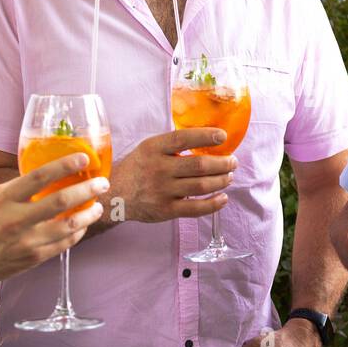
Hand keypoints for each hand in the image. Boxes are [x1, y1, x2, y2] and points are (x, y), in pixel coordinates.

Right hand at [0, 153, 106, 283]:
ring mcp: (27, 241)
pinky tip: (84, 224)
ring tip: (98, 206)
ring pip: (68, 225)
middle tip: (102, 183)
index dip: (64, 165)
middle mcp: (16, 219)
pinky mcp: (34, 258)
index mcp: (6, 198)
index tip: (84, 159)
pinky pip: (65, 243)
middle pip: (60, 201)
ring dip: (88, 214)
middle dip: (87, 190)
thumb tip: (52, 174)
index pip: (39, 176)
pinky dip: (78, 232)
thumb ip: (22, 187)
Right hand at [104, 128, 236, 223]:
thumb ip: (172, 144)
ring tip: (229, 177)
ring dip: (221, 180)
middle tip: (232, 161)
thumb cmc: (138, 168)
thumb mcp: (148, 148)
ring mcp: (162, 191)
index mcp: (154, 148)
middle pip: (199, 165)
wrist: (115, 195)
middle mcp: (158, 168)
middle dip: (222, 163)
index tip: (223, 136)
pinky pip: (195, 208)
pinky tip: (223, 198)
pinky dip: (213, 204)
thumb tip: (208, 138)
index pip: (183, 138)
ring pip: (201, 186)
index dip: (205, 136)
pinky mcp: (165, 210)